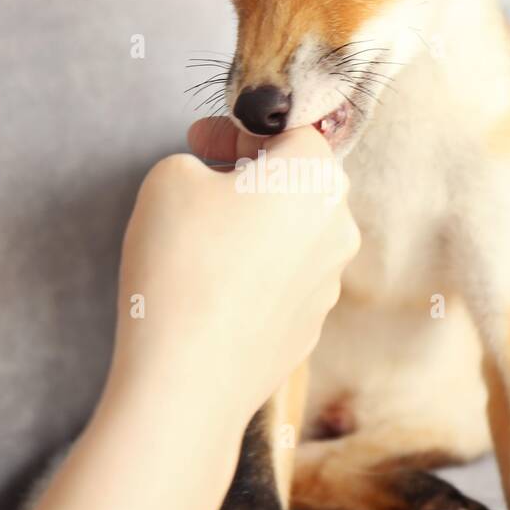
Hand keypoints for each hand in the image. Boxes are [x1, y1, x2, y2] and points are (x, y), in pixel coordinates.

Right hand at [106, 118, 359, 429]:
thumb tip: (215, 182)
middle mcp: (339, 226)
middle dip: (254, 175)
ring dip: (256, 227)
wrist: (189, 378)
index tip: (201, 141)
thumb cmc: (181, 264)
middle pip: (301, 183)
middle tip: (203, 181)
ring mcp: (330, 281)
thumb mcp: (170, 178)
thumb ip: (198, 159)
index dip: (242, 131)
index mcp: (316, 176)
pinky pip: (285, 281)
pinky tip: (213, 288)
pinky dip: (256, 274)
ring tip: (202, 239)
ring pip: (295, 234)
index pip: (291, 131)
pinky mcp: (311, 326)